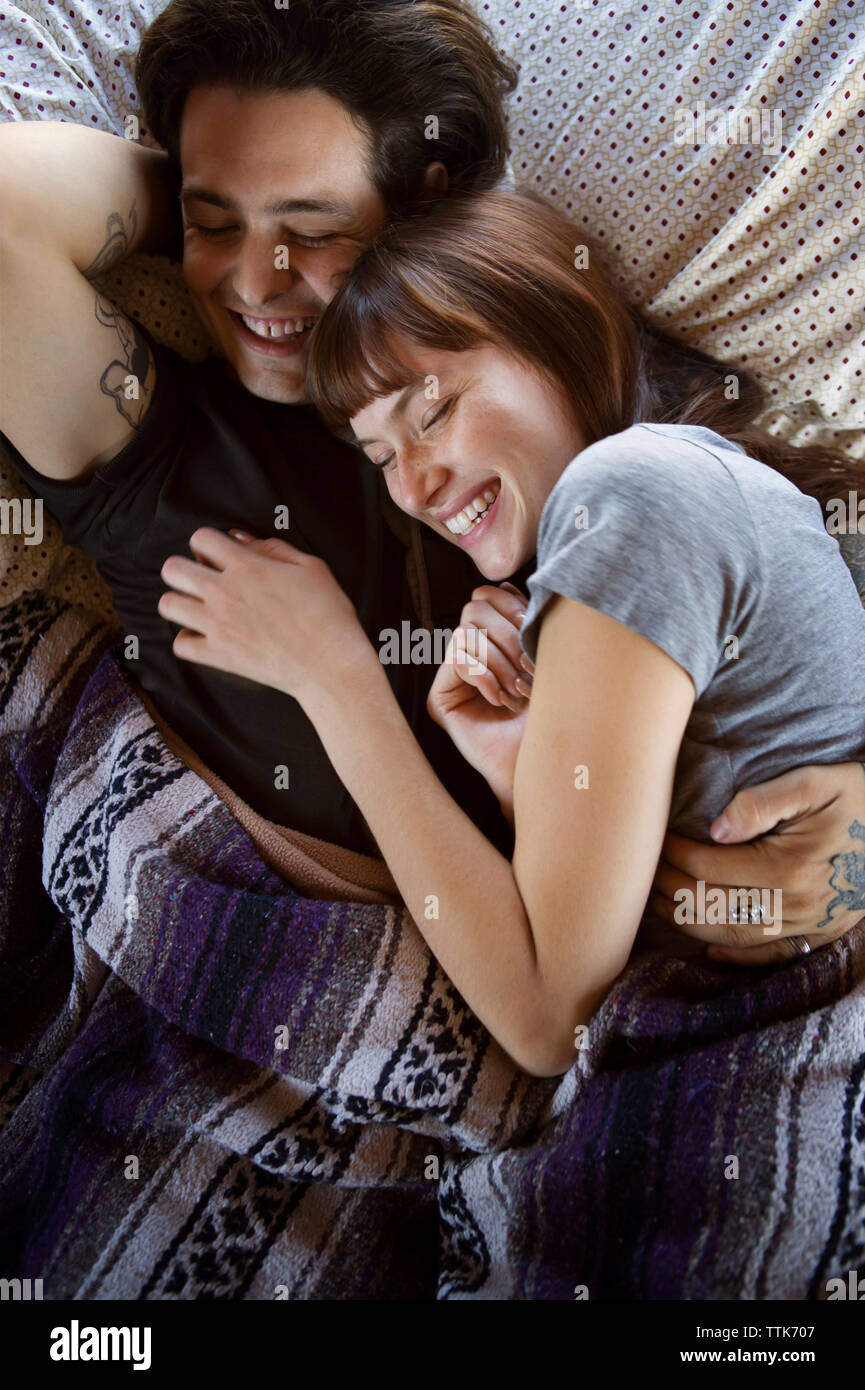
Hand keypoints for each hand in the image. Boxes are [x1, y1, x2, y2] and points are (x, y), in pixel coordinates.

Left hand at [158, 528, 372, 699]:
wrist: (330, 664)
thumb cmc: (328, 616)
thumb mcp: (310, 567)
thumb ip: (273, 548)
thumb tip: (241, 539)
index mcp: (247, 567)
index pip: (201, 538)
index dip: (208, 542)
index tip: (218, 554)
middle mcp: (224, 593)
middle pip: (172, 569)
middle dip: (183, 569)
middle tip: (200, 578)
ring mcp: (217, 625)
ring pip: (167, 605)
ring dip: (179, 602)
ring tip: (197, 606)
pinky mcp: (217, 655)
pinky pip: (180, 645)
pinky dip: (188, 639)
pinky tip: (203, 636)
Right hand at [426, 582, 533, 817]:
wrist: (545, 764)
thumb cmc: (555, 715)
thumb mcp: (549, 658)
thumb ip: (528, 621)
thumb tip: (510, 582)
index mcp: (497, 637)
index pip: (488, 595)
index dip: (511, 604)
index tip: (535, 631)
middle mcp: (472, 652)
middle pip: (474, 607)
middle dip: (508, 636)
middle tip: (530, 669)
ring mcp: (454, 675)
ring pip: (465, 634)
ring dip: (499, 662)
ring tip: (518, 692)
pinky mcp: (441, 698)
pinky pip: (456, 660)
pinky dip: (483, 677)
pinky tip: (500, 701)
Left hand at [650, 763, 864, 963]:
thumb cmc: (857, 798)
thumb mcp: (815, 784)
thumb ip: (764, 802)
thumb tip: (717, 828)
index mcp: (788, 868)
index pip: (708, 867)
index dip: (673, 856)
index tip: (654, 841)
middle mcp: (794, 905)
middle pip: (713, 905)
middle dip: (671, 889)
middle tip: (645, 872)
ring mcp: (807, 925)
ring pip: (733, 935)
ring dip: (691, 923)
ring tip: (660, 904)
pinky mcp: (819, 935)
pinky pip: (770, 956)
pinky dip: (735, 956)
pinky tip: (709, 948)